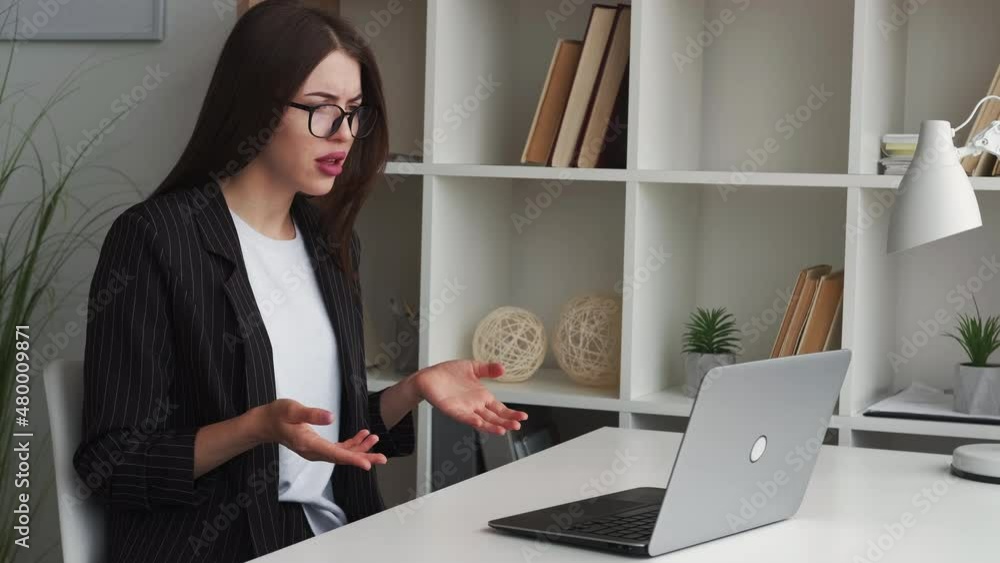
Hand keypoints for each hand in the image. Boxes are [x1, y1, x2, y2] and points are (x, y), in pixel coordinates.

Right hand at [250, 399, 386, 469]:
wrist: (265, 423)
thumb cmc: (277, 415)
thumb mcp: (293, 410)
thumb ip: (311, 414)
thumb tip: (330, 417)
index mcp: (309, 444)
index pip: (335, 454)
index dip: (352, 459)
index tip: (367, 464)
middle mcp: (314, 451)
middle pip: (343, 458)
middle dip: (364, 457)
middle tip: (382, 458)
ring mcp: (316, 450)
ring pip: (343, 454)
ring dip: (360, 448)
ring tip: (375, 439)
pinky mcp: (318, 446)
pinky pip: (338, 449)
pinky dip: (351, 443)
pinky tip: (362, 435)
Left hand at [413, 360, 527, 433]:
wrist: (429, 377)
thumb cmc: (449, 373)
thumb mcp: (472, 367)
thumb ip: (488, 369)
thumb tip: (503, 368)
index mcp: (482, 397)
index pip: (500, 408)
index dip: (511, 413)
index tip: (523, 417)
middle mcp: (475, 406)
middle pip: (494, 417)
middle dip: (505, 422)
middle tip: (517, 426)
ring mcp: (464, 410)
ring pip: (481, 421)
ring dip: (491, 426)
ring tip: (502, 430)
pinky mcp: (452, 410)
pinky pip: (463, 417)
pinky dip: (471, 420)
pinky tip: (479, 422)